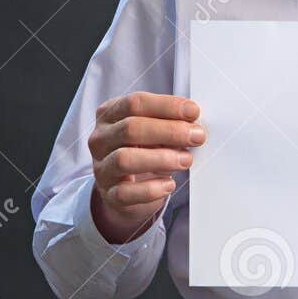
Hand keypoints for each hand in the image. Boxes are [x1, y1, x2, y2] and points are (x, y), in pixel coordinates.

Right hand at [87, 92, 205, 244]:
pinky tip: (169, 184)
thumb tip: (194, 125)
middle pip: (130, 129)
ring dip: (161, 158)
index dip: (166, 106)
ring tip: (186, 160)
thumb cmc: (144, 152)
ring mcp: (101, 168)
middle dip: (169, 131)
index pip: (135, 103)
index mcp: (110, 115)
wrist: (128, 190)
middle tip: (197, 136)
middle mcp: (100, 139)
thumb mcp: (154, 133)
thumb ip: (169, 124)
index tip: (193, 111)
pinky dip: (151, 189)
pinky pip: (126, 192)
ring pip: (124, 159)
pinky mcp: (109, 195)